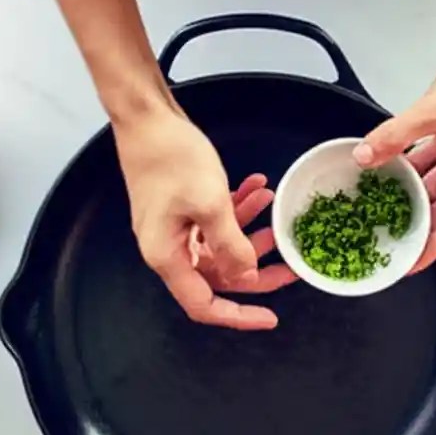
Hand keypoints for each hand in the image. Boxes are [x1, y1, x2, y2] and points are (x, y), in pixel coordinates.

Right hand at [114, 107, 295, 329]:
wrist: (146, 118)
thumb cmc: (169, 157)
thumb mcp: (210, 203)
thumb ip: (231, 245)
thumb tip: (247, 276)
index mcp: (167, 257)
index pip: (204, 305)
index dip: (238, 316)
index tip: (270, 316)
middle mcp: (168, 249)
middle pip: (219, 276)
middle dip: (256, 267)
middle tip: (289, 260)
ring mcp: (174, 228)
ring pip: (220, 246)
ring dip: (249, 230)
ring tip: (272, 208)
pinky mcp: (180, 209)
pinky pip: (214, 222)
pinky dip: (237, 209)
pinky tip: (256, 188)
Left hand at [353, 44, 435, 272]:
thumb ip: (396, 134)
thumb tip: (363, 156)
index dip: (423, 255)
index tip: (397, 269)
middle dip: (411, 233)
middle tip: (377, 244)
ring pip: (432, 195)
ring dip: (407, 203)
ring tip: (374, 215)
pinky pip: (429, 171)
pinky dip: (409, 175)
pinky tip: (384, 175)